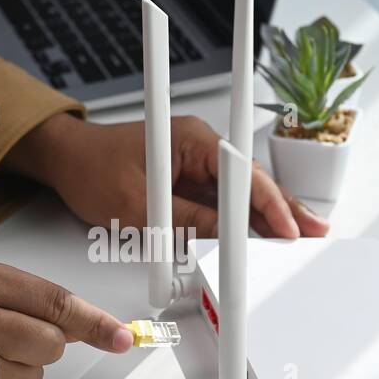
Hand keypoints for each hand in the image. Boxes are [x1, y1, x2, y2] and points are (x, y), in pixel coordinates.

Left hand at [4, 113, 329, 238]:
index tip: (286, 228)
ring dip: (267, 213)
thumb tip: (224, 239)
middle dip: (282, 208)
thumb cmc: (90, 169)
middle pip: (250, 179)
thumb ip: (184, 222)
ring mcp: (195, 159)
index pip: (242, 174)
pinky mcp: (187, 175)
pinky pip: (221, 196)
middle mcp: (198, 144)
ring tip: (299, 234)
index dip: (268, 204)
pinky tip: (262, 232)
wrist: (64, 158)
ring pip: (240, 189)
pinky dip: (242, 215)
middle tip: (314, 232)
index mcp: (190, 139)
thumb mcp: (137, 207)